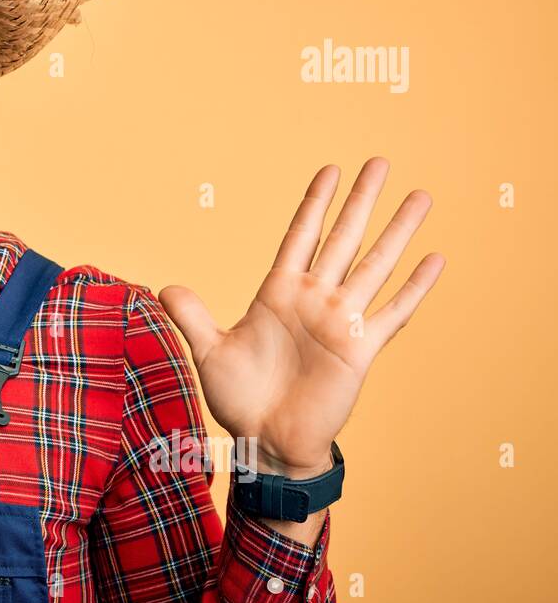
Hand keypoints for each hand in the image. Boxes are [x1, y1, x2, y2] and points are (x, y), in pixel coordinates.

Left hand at [158, 158, 444, 478]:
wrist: (267, 440)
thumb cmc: (240, 398)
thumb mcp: (209, 351)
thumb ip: (193, 316)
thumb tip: (166, 287)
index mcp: (279, 292)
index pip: (301, 235)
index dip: (315, 203)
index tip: (330, 170)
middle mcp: (314, 299)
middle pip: (343, 237)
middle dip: (361, 200)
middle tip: (380, 162)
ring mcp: (341, 321)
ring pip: (375, 264)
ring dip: (398, 231)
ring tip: (421, 196)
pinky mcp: (361, 348)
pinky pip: (394, 311)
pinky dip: (415, 286)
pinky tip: (435, 259)